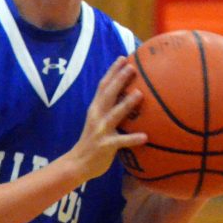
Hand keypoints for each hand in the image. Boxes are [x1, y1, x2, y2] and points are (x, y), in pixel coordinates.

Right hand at [67, 57, 145, 182]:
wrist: (77, 164)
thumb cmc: (93, 142)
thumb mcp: (98, 122)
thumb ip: (110, 110)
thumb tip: (130, 97)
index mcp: (95, 109)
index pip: (103, 86)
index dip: (112, 71)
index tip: (123, 58)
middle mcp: (96, 117)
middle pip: (107, 95)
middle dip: (119, 80)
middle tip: (132, 67)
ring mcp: (100, 131)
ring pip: (114, 115)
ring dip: (126, 104)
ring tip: (139, 94)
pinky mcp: (105, 146)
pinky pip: (120, 141)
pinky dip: (132, 139)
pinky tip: (145, 137)